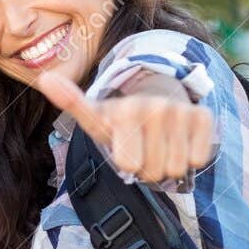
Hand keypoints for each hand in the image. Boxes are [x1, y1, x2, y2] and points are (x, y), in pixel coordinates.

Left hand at [38, 69, 213, 184]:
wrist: (157, 98)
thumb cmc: (121, 118)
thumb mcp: (96, 114)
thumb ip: (71, 101)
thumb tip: (44, 77)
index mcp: (126, 109)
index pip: (128, 165)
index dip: (125, 162)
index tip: (123, 144)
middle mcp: (156, 106)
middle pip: (152, 171)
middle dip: (147, 166)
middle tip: (143, 145)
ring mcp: (182, 110)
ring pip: (176, 168)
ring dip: (167, 163)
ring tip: (159, 143)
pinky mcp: (204, 117)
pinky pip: (197, 159)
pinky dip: (189, 156)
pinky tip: (179, 139)